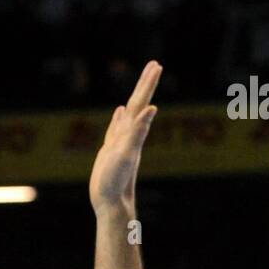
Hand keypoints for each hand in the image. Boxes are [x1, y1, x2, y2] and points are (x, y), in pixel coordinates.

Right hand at [89, 60, 161, 213]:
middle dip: (146, 84)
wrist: (111, 203)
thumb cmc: (117, 182)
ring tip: (140, 86)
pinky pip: (116, 128)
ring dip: (134, 99)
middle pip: (138, 104)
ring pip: (128, 115)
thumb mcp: (127, 154)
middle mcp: (129, 135)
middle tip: (155, 65)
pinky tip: (120, 113)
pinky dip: (118, 118)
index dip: (148, 84)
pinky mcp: (111, 151)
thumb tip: (152, 109)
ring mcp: (120, 143)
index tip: (157, 65)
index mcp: (133, 133)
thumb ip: (138, 131)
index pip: (142, 103)